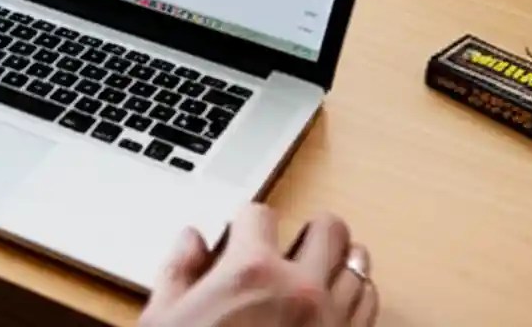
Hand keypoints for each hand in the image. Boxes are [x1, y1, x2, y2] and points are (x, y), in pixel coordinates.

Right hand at [139, 204, 377, 326]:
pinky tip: (330, 305)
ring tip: (314, 273)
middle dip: (309, 231)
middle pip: (330, 228)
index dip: (245, 223)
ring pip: (359, 265)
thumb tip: (192, 240)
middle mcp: (301, 290)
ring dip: (336, 264)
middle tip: (290, 247)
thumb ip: (179, 271)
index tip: (241, 235)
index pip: (260, 214)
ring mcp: (332, 321)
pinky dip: (353, 299)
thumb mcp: (162, 321)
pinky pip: (369, 306)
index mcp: (251, 273)